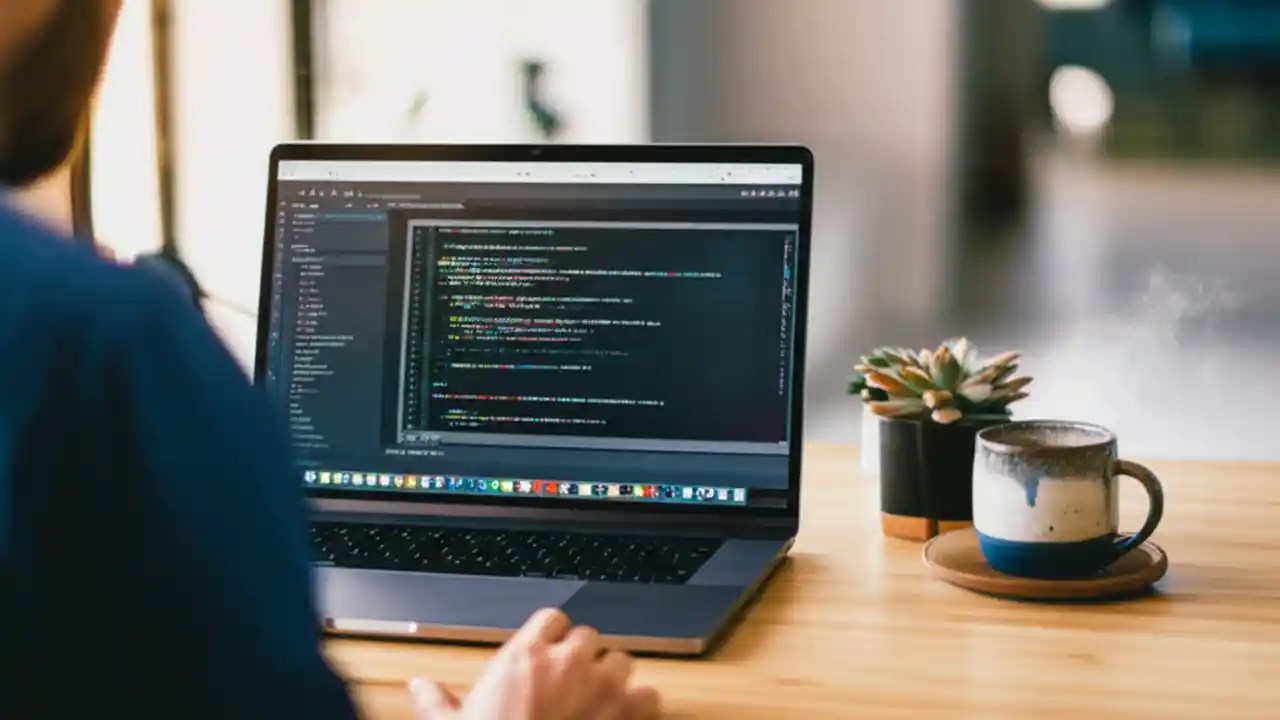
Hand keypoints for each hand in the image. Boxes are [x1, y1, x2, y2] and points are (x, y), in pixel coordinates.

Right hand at [410, 608, 660, 719]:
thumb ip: (435, 702)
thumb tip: (419, 688)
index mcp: (524, 657)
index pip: (550, 618)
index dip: (551, 633)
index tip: (548, 647)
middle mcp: (567, 664)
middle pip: (588, 635)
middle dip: (582, 655)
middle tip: (572, 678)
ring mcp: (602, 686)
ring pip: (621, 659)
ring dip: (613, 675)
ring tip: (602, 695)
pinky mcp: (630, 713)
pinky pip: (649, 693)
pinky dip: (642, 704)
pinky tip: (629, 715)